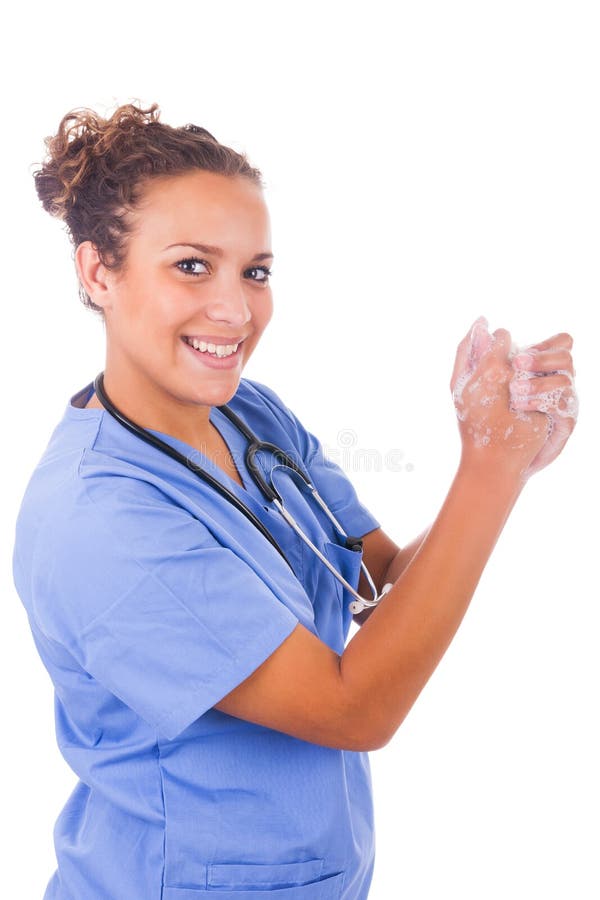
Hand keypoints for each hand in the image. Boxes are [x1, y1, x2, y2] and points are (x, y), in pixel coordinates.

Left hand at [450, 317, 576, 483]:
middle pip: (566, 348)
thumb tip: (481, 320)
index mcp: (531, 364)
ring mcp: (559, 396)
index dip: (537, 343)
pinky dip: (542, 401)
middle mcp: (549, 376)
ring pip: (567, 372)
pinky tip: (523, 408)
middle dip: (540, 356)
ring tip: (515, 395)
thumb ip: (472, 351)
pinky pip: (566, 400)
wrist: (492, 459)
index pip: (556, 340)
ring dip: (538, 381)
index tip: (512, 357)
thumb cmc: (478, 421)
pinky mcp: (564, 418)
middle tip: (517, 365)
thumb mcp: (466, 383)